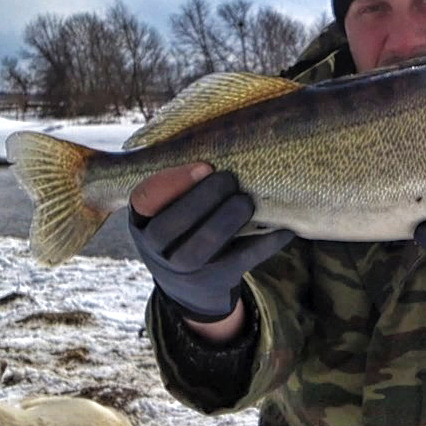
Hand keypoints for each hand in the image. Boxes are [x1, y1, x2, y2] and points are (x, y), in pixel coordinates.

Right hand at [128, 164, 292, 322]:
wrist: (192, 286)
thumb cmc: (184, 230)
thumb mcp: (168, 210)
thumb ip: (181, 184)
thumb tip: (222, 139)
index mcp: (142, 222)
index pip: (144, 199)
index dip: (173, 182)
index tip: (204, 165)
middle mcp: (155, 249)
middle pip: (171, 225)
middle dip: (203, 198)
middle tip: (229, 178)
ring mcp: (182, 270)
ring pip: (200, 246)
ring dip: (226, 220)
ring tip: (246, 201)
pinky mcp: (213, 282)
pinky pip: (239, 262)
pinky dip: (264, 244)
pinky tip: (283, 229)